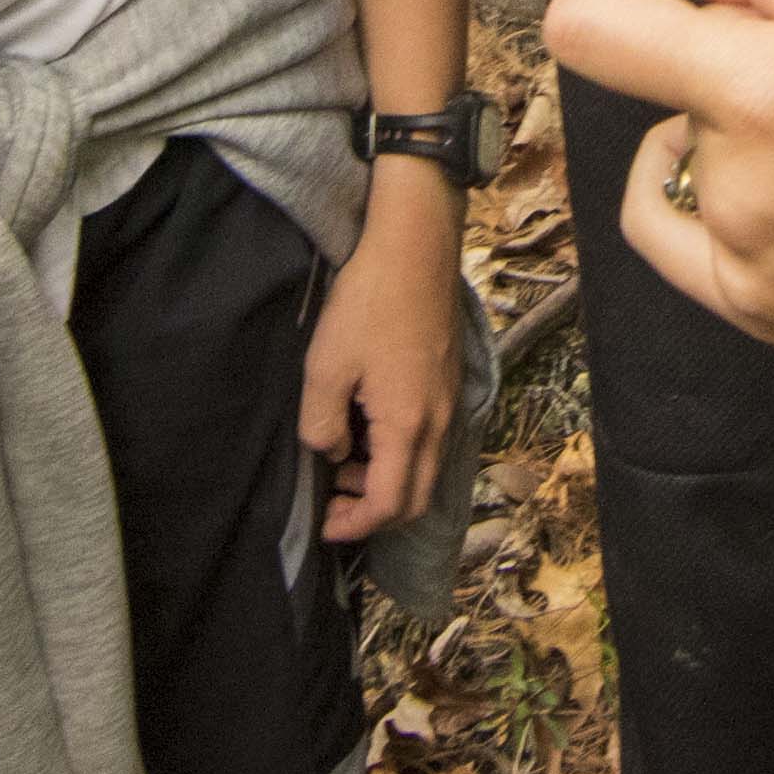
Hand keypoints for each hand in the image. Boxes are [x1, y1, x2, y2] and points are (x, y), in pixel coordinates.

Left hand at [306, 167, 465, 538]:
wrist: (415, 246)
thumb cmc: (368, 303)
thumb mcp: (326, 367)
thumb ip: (322, 425)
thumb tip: (334, 452)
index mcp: (409, 426)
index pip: (391, 504)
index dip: (357, 526)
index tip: (326, 527)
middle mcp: (439, 422)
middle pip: (417, 497)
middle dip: (376, 513)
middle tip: (334, 503)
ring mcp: (450, 401)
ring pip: (426, 468)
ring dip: (388, 481)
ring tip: (345, 461)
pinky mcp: (449, 381)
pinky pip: (432, 439)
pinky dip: (402, 453)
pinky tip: (370, 427)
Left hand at [548, 0, 773, 404]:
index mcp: (768, 96)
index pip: (593, 23)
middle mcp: (735, 188)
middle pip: (667, 74)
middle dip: (735, 35)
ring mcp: (740, 263)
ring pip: (688, 141)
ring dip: (739, 110)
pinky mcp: (760, 313)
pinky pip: (687, 225)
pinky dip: (719, 184)